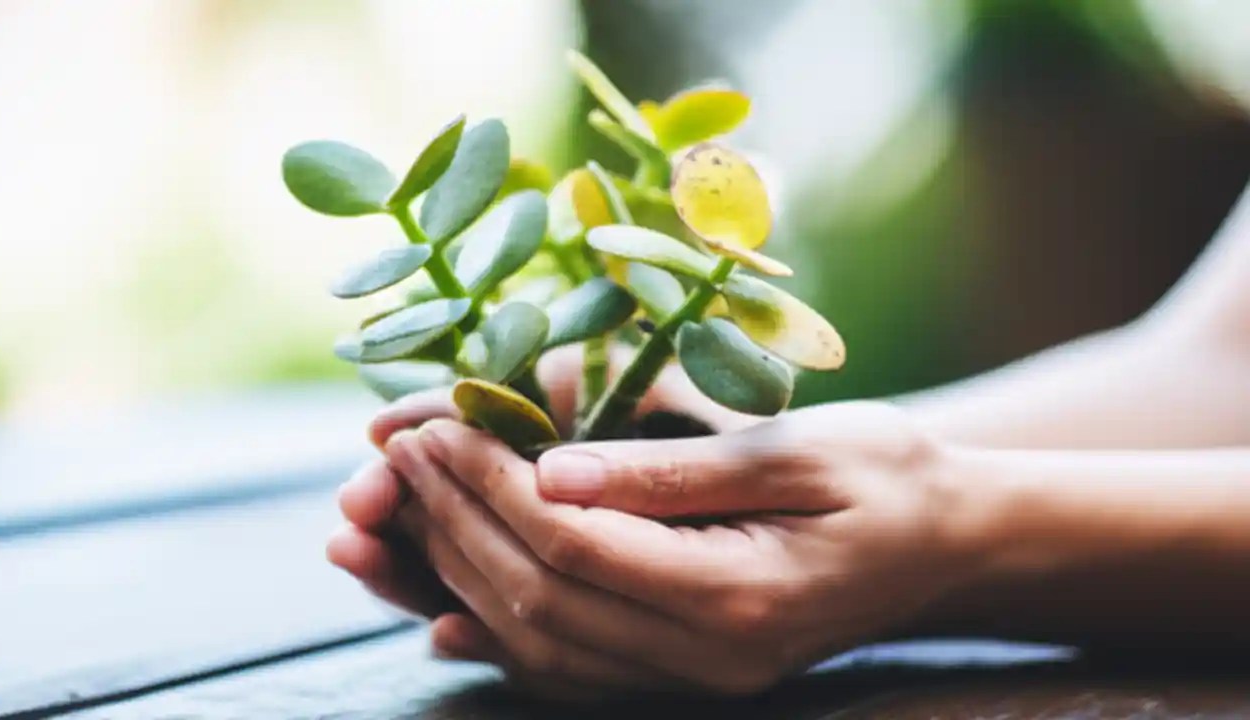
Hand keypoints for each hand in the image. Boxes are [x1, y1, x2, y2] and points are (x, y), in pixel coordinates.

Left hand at [383, 402, 983, 693]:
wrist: (949, 542)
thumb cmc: (886, 474)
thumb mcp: (792, 451)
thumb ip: (671, 467)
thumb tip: (549, 466)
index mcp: (738, 594)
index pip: (574, 543)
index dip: (490, 484)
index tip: (434, 425)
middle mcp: (708, 657)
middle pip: (541, 599)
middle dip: (456, 523)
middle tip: (400, 454)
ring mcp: (695, 678)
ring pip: (542, 645)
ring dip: (457, 577)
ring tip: (402, 511)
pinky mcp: (685, 673)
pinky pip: (571, 672)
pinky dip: (499, 638)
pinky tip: (442, 611)